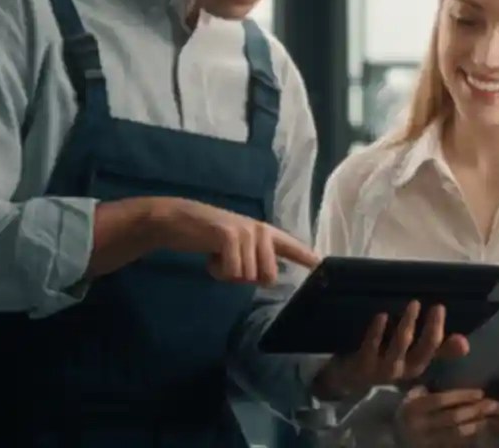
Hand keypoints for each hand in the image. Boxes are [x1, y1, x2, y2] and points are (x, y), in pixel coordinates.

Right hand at [88, 196, 318, 284]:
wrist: (177, 220)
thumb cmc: (206, 237)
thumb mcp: (235, 246)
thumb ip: (254, 257)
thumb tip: (268, 277)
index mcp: (263, 232)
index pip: (290, 245)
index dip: (305, 257)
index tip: (321, 265)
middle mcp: (259, 230)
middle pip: (267, 276)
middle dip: (245, 279)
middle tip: (228, 264)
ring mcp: (245, 231)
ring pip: (246, 276)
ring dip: (227, 274)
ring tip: (216, 256)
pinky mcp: (230, 236)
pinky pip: (231, 271)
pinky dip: (217, 271)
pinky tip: (209, 258)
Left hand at [312, 302, 468, 399]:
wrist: (349, 379)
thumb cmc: (384, 362)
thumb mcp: (410, 357)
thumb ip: (437, 349)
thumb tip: (465, 342)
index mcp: (415, 366)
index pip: (433, 350)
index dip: (438, 329)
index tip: (440, 307)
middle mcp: (402, 370)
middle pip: (421, 352)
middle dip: (432, 330)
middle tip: (437, 307)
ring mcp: (382, 370)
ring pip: (399, 349)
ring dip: (408, 326)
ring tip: (414, 305)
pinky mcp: (363, 366)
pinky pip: (371, 348)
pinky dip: (377, 332)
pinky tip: (381, 316)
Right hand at [395, 385, 494, 447]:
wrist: (392, 439)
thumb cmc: (406, 414)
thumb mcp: (411, 399)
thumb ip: (427, 393)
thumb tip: (456, 390)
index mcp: (413, 408)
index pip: (441, 400)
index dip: (461, 395)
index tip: (480, 393)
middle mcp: (419, 425)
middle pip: (452, 418)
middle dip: (474, 411)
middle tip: (492, 405)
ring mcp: (425, 442)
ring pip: (455, 434)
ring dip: (475, 426)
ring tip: (488, 419)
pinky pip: (453, 445)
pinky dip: (468, 439)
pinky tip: (479, 432)